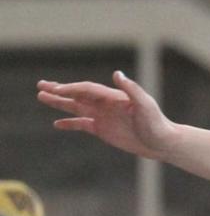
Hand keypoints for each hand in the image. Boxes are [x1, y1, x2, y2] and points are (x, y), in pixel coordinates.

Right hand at [36, 71, 180, 159]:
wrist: (162, 142)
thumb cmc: (157, 123)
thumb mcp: (145, 104)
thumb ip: (131, 89)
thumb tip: (117, 74)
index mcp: (113, 96)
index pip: (87, 90)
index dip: (71, 89)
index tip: (56, 90)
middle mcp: (105, 104)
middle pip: (77, 95)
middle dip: (59, 90)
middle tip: (40, 85)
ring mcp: (103, 117)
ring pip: (76, 108)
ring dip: (59, 103)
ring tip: (41, 97)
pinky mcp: (104, 130)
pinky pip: (83, 124)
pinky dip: (70, 123)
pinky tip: (57, 123)